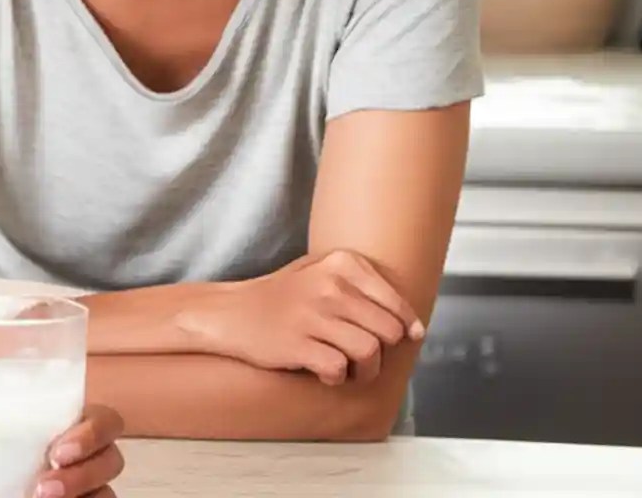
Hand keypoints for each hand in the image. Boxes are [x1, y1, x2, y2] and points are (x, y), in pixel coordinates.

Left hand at [0, 403, 125, 497]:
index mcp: (70, 421)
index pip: (106, 420)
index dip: (92, 434)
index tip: (55, 451)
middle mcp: (87, 455)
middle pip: (113, 458)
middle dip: (85, 472)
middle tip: (43, 485)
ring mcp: (88, 487)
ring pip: (109, 492)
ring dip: (81, 494)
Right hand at [194, 249, 424, 384]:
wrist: (230, 313)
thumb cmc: (281, 295)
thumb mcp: (320, 270)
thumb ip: (363, 284)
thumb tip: (411, 322)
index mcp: (341, 264)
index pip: (395, 303)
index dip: (406, 326)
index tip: (410, 337)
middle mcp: (330, 286)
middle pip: (387, 331)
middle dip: (384, 351)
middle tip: (368, 357)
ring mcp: (312, 315)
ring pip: (369, 352)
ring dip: (365, 370)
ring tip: (351, 370)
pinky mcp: (297, 344)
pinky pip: (338, 369)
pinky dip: (337, 378)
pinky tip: (326, 373)